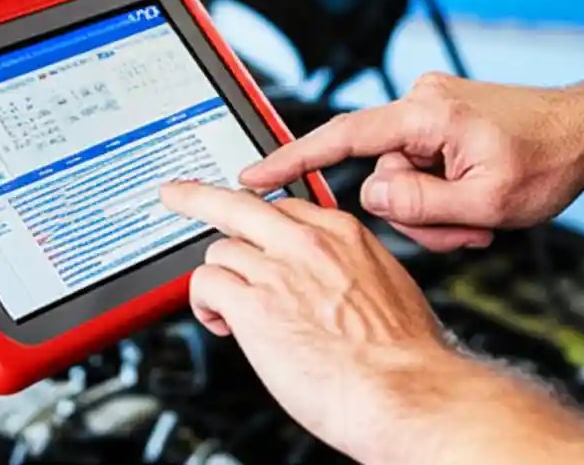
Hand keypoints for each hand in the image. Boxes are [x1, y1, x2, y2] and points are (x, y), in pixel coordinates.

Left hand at [159, 181, 466, 463]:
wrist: (404, 389)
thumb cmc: (405, 354)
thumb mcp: (389, 287)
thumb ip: (350, 271)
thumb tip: (332, 284)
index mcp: (343, 235)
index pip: (284, 206)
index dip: (260, 217)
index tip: (248, 219)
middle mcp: (307, 243)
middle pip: (238, 204)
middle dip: (200, 198)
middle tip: (179, 195)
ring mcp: (277, 270)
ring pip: (219, 250)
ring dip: (218, 279)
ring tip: (227, 311)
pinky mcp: (252, 305)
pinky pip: (206, 284)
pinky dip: (204, 303)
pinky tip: (221, 322)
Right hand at [240, 73, 583, 250]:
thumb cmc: (550, 158)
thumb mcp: (484, 203)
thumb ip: (418, 207)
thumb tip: (370, 200)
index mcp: (426, 115)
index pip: (342, 138)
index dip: (292, 160)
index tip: (254, 176)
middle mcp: (424, 104)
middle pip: (384, 177)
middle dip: (420, 213)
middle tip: (466, 230)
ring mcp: (435, 112)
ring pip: (407, 181)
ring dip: (439, 210)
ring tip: (481, 217)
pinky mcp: (446, 123)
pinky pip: (425, 169)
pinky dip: (447, 195)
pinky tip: (480, 203)